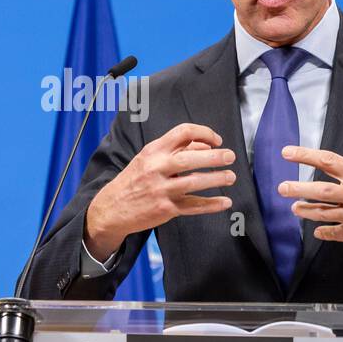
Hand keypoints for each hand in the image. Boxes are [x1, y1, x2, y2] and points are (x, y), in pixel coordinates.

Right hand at [85, 123, 236, 258]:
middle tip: (230, 156)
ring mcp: (161, 189)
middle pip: (190, 158)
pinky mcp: (166, 209)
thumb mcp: (149, 158)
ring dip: (217, 179)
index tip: (217, 141)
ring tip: (231, 177)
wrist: (111, 207)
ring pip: (194, 183)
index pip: (182, 132)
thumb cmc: (135, 179)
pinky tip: (226, 202)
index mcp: (153, 151)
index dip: (204, 133)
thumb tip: (207, 145)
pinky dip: (212, 204)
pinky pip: (193, 206)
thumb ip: (176, 150)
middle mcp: (156, 168)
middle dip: (214, 157)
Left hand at [279, 120, 342, 269]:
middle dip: (298, 188)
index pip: (328, 161)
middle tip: (282, 187)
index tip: (287, 153)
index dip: (305, 155)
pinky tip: (317, 230)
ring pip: (322, 212)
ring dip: (306, 210)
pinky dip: (323, 231)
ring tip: (295, 208)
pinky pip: (333, 233)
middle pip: (320, 189)